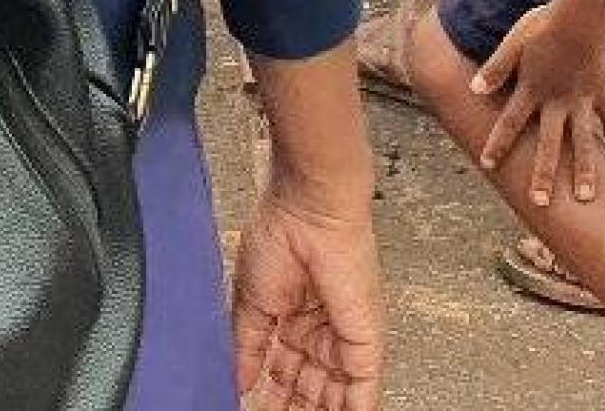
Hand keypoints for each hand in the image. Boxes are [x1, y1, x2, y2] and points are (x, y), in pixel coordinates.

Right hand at [231, 160, 387, 410]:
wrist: (307, 213)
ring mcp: (345, 338)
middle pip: (309, 386)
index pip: (285, 370)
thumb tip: (238, 380)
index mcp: (295, 318)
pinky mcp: (366, 343)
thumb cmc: (280, 235)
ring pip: (335, 395)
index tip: (257, 408)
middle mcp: (321, 329)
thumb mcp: (252, 301)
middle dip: (293, 406)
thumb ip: (248, 346)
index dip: (271, 394)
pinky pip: (363, 392)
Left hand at [470, 0, 604, 212]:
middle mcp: (556, 101)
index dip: (498, 143)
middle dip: (544, 175)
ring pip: (584, 142)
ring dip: (584, 170)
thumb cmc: (543, 24)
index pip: (509, 122)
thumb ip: (496, 68)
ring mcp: (582, 99)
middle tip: (540, 203)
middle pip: (549, 144)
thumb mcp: (513, 43)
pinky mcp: (601, 90)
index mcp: (532, 90)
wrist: (583, 16)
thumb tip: (474, 89)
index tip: (488, 165)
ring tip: (586, 197)